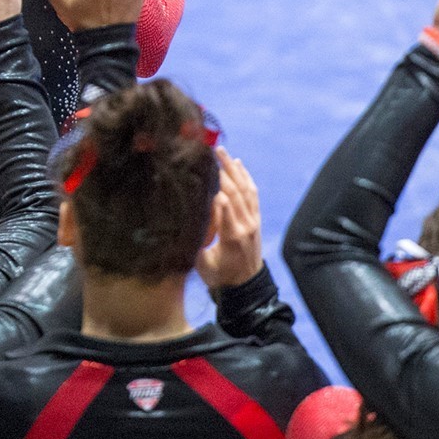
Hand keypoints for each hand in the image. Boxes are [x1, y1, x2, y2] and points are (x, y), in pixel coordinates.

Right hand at [196, 149, 262, 289]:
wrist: (247, 287)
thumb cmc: (220, 277)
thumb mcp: (202, 264)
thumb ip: (195, 241)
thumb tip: (181, 219)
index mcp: (231, 236)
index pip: (224, 204)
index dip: (214, 186)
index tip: (202, 168)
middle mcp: (245, 225)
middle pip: (235, 191)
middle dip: (223, 170)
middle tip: (211, 152)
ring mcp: (253, 221)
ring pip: (246, 190)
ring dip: (235, 169)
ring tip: (223, 152)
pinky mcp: (256, 220)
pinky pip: (253, 195)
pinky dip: (246, 178)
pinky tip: (239, 165)